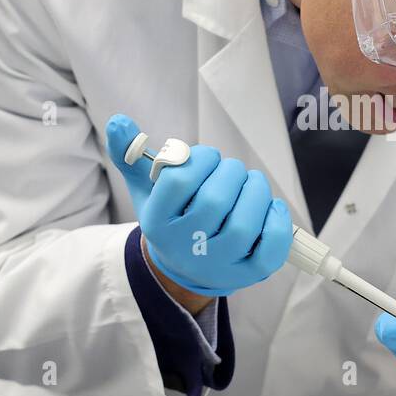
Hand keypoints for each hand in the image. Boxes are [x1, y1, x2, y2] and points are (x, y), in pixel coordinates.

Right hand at [106, 114, 292, 296]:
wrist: (187, 265)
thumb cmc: (173, 217)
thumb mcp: (148, 189)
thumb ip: (131, 154)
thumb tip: (118, 121)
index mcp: (158, 224)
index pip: (179, 181)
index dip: (200, 158)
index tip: (207, 157)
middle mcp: (186, 247)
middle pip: (215, 200)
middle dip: (230, 172)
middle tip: (231, 169)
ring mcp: (218, 264)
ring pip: (244, 224)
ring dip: (255, 190)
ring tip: (251, 183)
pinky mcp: (249, 274)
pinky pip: (270, 249)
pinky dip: (276, 220)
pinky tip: (270, 206)